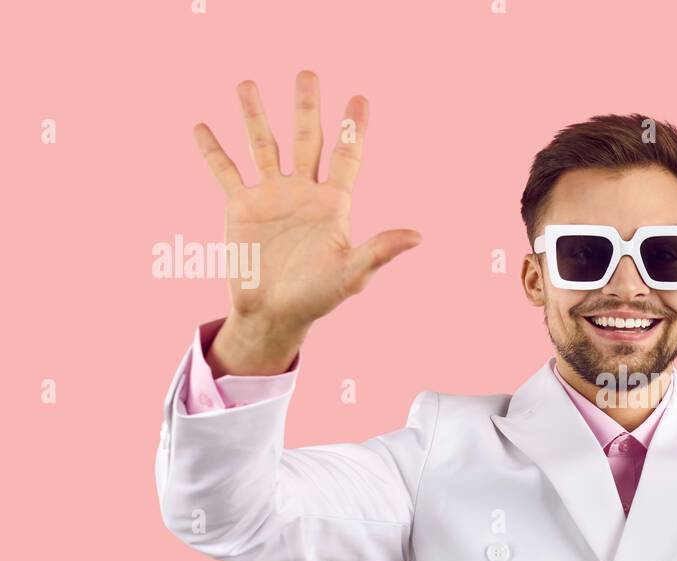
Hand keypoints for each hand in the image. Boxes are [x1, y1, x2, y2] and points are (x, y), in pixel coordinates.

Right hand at [193, 71, 420, 374]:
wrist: (274, 314)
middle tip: (307, 73)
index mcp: (333, 203)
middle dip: (307, 107)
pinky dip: (213, 151)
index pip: (347, 156)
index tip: (360, 98)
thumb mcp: (352, 273)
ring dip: (255, 116)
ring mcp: (271, 196)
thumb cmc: (318, 297)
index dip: (353, 128)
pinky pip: (225, 172)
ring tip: (247, 84)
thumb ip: (380, 250)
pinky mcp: (240, 208)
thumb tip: (418, 236)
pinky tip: (202, 126)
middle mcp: (303, 192)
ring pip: (263, 145)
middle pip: (307, 139)